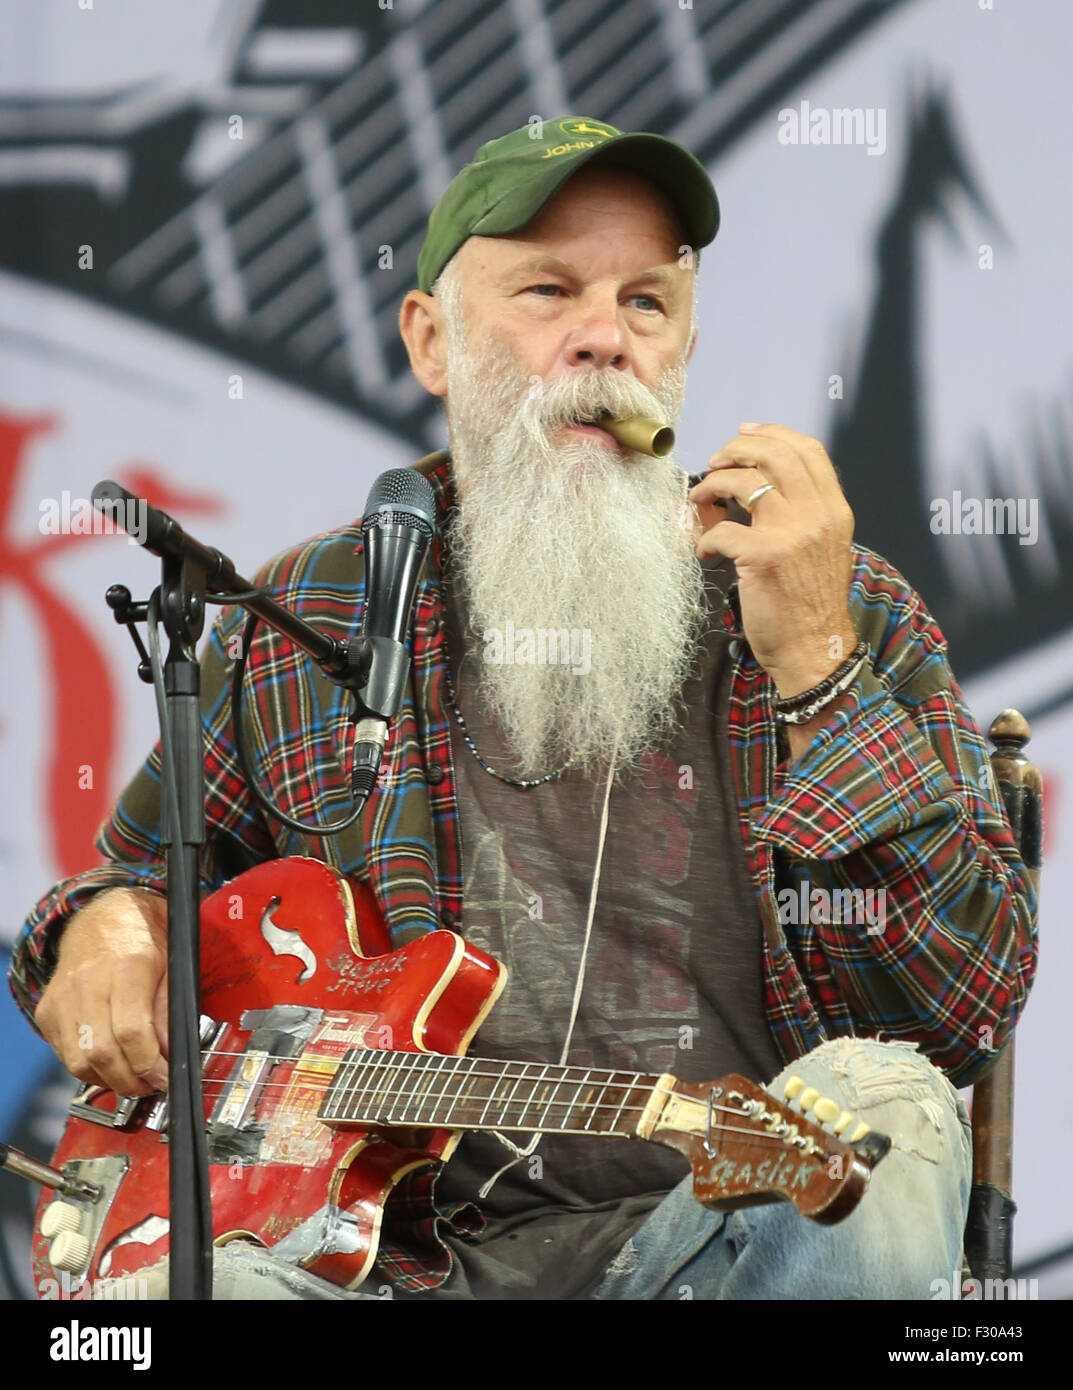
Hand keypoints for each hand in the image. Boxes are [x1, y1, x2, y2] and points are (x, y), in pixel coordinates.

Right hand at [36, 888, 169, 1096]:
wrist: (105, 916)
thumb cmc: (143, 936)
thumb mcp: (172, 965)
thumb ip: (169, 1011)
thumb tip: (171, 1054)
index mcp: (126, 968)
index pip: (131, 1033)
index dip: (149, 1064)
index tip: (165, 1077)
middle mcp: (88, 983)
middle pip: (102, 1053)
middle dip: (130, 1080)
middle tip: (151, 1084)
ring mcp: (62, 998)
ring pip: (79, 1061)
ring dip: (108, 1080)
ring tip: (133, 1079)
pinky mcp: (48, 1010)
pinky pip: (65, 1053)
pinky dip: (88, 1068)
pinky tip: (109, 1064)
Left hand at [689, 422, 856, 696]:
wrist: (815, 651)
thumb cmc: (810, 605)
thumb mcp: (822, 549)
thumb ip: (802, 515)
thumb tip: (756, 485)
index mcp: (835, 510)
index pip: (808, 450)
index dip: (772, 434)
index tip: (744, 434)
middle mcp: (817, 514)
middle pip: (773, 454)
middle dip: (734, 450)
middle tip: (713, 463)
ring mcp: (791, 533)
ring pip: (741, 481)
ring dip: (710, 487)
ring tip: (700, 504)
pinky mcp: (762, 557)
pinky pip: (720, 530)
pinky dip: (703, 538)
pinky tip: (706, 553)